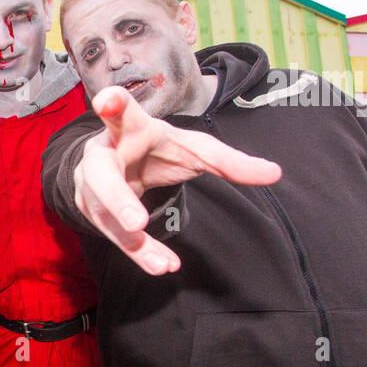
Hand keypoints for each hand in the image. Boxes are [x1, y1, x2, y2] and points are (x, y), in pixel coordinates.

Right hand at [72, 85, 281, 274]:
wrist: (118, 164)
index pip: (121, 113)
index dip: (112, 104)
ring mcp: (91, 186)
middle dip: (117, 199)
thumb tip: (275, 173)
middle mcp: (103, 155)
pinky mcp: (92, 212)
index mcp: (130, 129)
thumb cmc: (157, 150)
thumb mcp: (193, 149)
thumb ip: (230, 161)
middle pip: (101, 175)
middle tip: (137, 223)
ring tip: (162, 263)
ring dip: (133, 242)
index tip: (108, 101)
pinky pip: (114, 236)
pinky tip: (163, 264)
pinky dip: (138, 253)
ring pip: (105, 216)